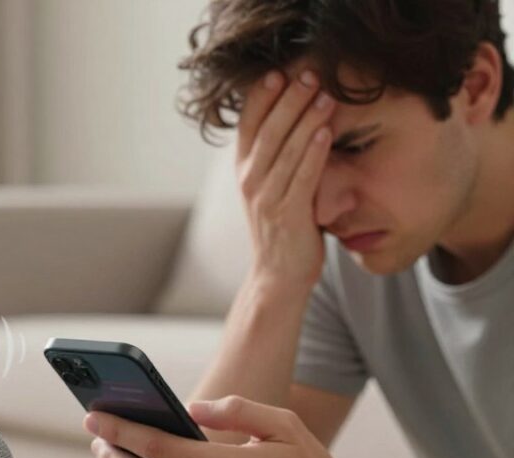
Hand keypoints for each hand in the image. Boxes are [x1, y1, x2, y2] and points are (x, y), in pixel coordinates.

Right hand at [237, 69, 335, 289]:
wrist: (278, 275)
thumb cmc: (283, 227)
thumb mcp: (270, 187)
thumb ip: (276, 157)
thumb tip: (293, 119)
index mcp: (244, 170)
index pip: (248, 125)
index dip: (261, 97)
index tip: (277, 71)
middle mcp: (249, 181)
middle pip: (268, 130)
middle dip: (288, 100)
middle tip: (309, 74)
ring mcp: (266, 198)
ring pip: (285, 149)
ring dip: (305, 119)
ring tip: (324, 94)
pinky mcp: (287, 213)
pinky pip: (301, 176)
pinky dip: (312, 152)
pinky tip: (324, 131)